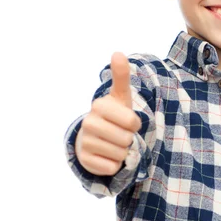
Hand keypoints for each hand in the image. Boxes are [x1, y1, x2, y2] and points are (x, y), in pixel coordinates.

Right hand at [76, 52, 141, 175]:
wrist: (97, 137)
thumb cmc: (114, 115)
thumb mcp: (120, 96)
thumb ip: (121, 76)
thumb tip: (118, 52)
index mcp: (99, 105)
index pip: (132, 121)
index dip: (135, 124)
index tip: (128, 121)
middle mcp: (88, 123)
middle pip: (126, 140)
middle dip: (129, 139)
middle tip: (120, 134)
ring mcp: (84, 142)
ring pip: (120, 154)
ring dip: (122, 152)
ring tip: (113, 144)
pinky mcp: (84, 160)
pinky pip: (111, 168)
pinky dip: (114, 165)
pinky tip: (107, 156)